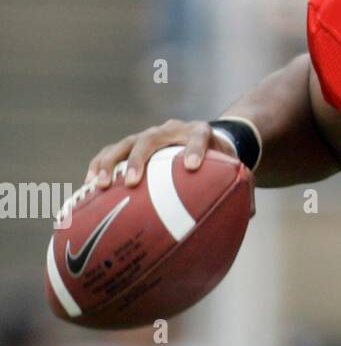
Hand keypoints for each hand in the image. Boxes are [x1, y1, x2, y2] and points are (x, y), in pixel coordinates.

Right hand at [83, 119, 236, 188]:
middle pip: (151, 138)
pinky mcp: (131, 147)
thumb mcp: (237, 171)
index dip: (195, 148)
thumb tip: (248, 214)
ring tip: (98, 187)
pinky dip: (98, 170)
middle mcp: (170, 130)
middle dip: (139, 159)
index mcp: (200, 133)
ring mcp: (148, 137)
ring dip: (109, 164)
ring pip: (124, 144)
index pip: (199, 135)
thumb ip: (244, 188)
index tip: (193, 166)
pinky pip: (110, 155)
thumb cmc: (222, 162)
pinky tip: (87, 192)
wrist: (206, 141)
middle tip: (132, 182)